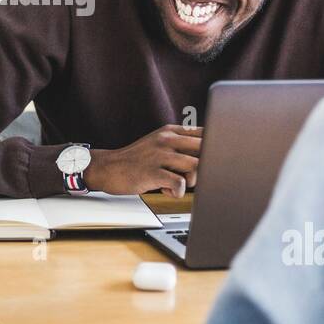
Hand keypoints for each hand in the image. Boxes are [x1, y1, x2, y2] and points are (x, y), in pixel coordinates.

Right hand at [85, 124, 202, 197]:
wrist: (108, 168)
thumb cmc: (137, 160)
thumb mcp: (159, 143)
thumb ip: (181, 144)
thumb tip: (210, 154)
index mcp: (170, 131)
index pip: (205, 133)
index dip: (215, 147)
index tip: (213, 160)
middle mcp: (166, 140)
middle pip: (205, 149)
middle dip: (207, 165)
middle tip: (196, 176)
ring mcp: (159, 155)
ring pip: (195, 166)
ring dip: (193, 180)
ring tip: (179, 182)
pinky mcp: (152, 173)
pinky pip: (179, 184)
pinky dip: (177, 191)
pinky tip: (166, 189)